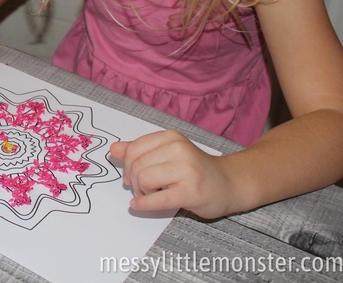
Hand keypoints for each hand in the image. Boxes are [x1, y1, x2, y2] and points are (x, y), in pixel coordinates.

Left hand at [110, 130, 238, 218]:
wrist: (229, 184)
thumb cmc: (194, 169)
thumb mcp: (167, 153)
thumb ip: (139, 150)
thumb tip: (113, 149)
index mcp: (171, 137)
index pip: (133, 149)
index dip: (126, 165)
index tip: (130, 176)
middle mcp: (179, 149)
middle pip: (136, 165)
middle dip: (133, 180)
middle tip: (143, 189)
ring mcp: (187, 170)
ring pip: (143, 179)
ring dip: (141, 191)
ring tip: (151, 194)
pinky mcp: (191, 192)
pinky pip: (156, 199)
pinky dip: (143, 204)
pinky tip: (139, 204)